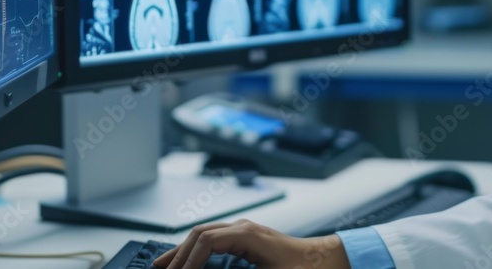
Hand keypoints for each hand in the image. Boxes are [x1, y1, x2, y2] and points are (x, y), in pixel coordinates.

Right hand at [152, 219, 349, 268]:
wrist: (327, 260)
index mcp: (248, 234)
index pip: (206, 242)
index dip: (188, 262)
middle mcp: (244, 227)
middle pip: (200, 234)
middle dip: (178, 253)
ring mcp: (246, 230)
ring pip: (205, 234)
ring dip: (184, 250)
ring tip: (164, 265)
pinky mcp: (248, 238)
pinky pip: (216, 239)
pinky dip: (198, 249)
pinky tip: (190, 261)